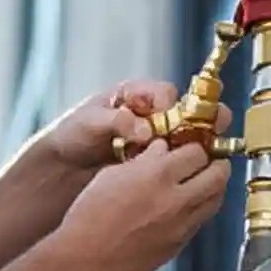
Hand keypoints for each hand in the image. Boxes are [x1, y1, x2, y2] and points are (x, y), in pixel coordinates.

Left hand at [41, 80, 232, 171]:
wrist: (64, 165)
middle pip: (189, 111)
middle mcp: (152, 113)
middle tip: (205, 136)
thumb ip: (117, 121)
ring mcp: (157, 138)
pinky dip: (183, 166)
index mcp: (136, 95)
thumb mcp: (90, 122)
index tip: (168, 122)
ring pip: (188, 137)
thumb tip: (145, 130)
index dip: (171, 106)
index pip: (165, 93)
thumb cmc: (74, 134)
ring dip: (196, 147)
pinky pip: (178, 160)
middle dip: (201, 122)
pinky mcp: (157, 161)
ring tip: (197, 160)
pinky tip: (180, 177)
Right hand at [53, 140, 230, 270]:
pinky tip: (187, 207)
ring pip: (215, 200)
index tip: (191, 146)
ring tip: (204, 182)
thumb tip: (161, 151)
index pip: (196, 152)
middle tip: (211, 162)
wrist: (86, 258)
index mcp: (157, 174)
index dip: (195, 147)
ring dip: (214, 188)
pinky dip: (200, 210)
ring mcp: (181, 225)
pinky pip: (200, 222)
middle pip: (218, 175)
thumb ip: (143, 161)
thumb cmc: (90, 216)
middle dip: (217, 164)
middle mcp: (176, 199)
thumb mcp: (113, 174)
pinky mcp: (178, 245)